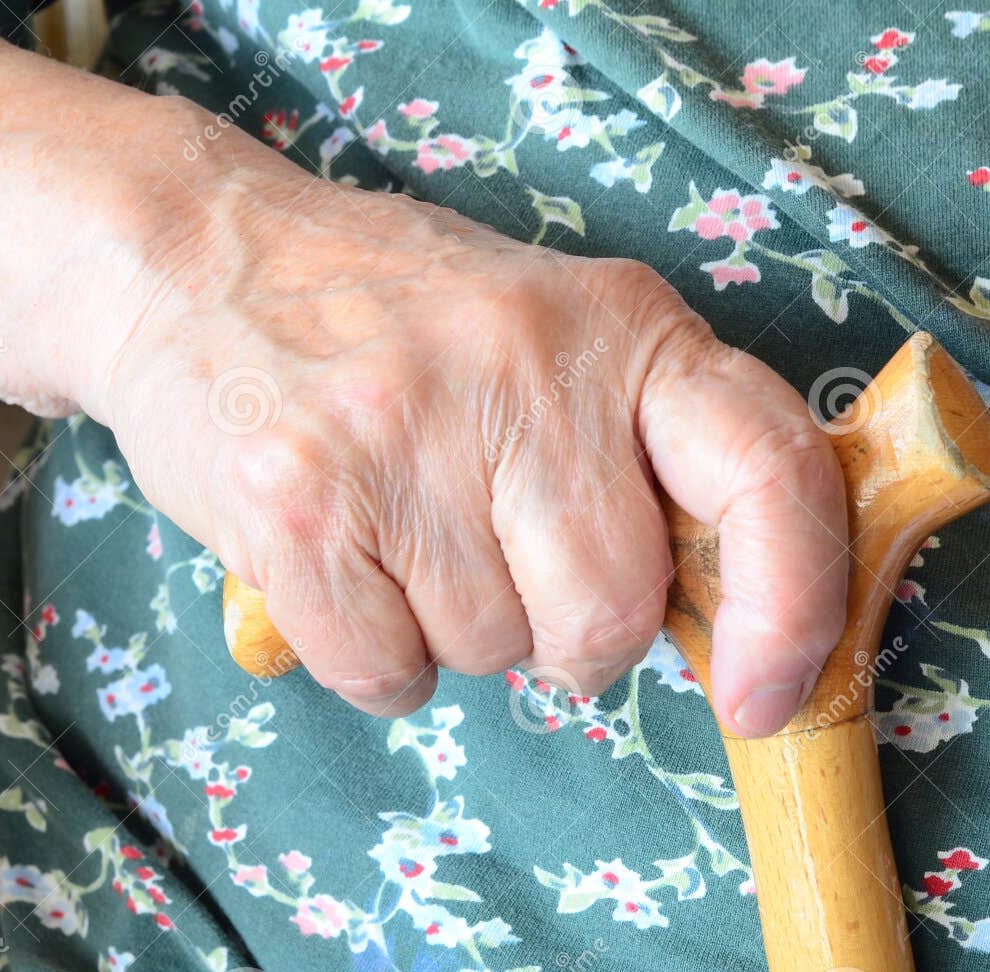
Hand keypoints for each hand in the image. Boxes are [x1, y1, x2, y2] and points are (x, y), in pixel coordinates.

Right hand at [83, 121, 847, 734]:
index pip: (771, 473)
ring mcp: (406, 433)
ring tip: (406, 521)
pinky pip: (390, 676)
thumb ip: (650, 455)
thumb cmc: (404, 323)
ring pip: (497, 654)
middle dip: (569, 635)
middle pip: (611, 613)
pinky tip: (348, 558)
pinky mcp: (303, 505)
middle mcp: (527, 368)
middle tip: (505, 559)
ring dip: (463, 630)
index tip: (765, 696)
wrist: (194, 257)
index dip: (795, 606)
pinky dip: (377, 655)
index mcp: (627, 327)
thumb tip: (727, 618)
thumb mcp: (557, 337)